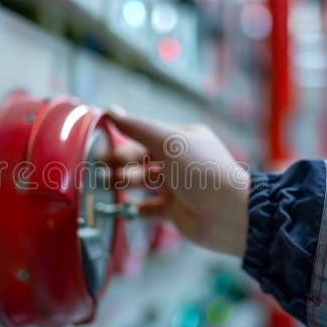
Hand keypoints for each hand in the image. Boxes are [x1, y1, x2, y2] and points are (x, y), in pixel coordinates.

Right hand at [106, 107, 249, 258]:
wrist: (229, 214)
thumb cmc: (203, 171)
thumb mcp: (169, 142)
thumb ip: (138, 127)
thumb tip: (111, 111)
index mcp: (183, 138)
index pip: (147, 133)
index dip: (123, 136)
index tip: (100, 141)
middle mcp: (181, 160)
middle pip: (142, 158)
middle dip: (119, 162)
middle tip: (96, 167)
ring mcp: (178, 186)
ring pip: (143, 181)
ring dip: (123, 182)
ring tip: (103, 185)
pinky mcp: (175, 210)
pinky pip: (148, 208)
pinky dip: (133, 208)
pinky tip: (118, 207)